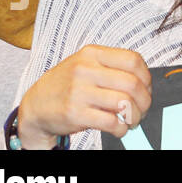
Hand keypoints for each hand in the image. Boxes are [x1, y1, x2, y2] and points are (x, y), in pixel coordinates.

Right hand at [17, 45, 151, 148]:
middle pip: (132, 83)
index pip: (133, 60)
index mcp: (92, 54)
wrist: (35, 104)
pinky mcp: (75, 114)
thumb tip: (143, 82)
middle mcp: (85, 70)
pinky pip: (110, 122)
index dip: (146, 77)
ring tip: (132, 120)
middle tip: (143, 108)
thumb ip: (111, 67)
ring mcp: (79, 92)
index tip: (146, 88)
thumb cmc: (66, 84)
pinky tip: (120, 128)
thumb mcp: (85, 64)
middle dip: (145, 100)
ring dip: (135, 116)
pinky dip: (121, 128)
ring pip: (124, 103)